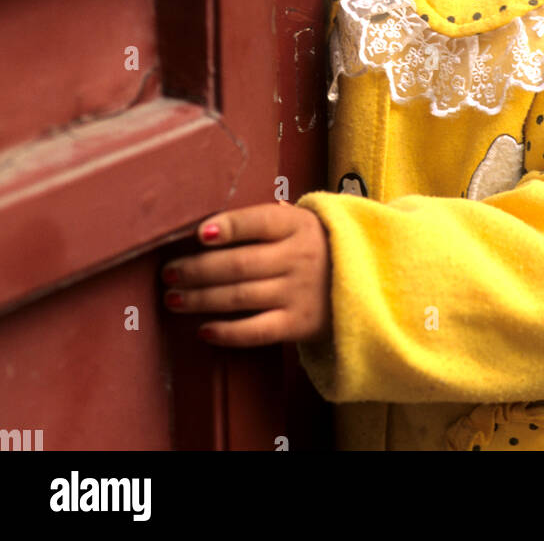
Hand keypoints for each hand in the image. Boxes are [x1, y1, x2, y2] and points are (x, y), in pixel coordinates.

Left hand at [161, 202, 331, 346]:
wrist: (364, 279)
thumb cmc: (313, 246)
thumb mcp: (299, 223)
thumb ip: (261, 221)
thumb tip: (207, 228)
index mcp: (298, 225)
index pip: (258, 222)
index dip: (228, 227)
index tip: (199, 234)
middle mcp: (299, 257)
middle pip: (239, 264)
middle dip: (197, 270)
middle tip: (169, 273)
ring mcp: (299, 292)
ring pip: (240, 297)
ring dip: (201, 299)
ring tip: (173, 298)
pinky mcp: (298, 324)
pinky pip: (256, 331)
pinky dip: (227, 332)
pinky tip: (203, 330)